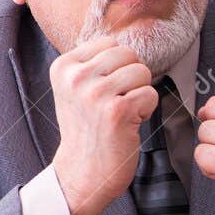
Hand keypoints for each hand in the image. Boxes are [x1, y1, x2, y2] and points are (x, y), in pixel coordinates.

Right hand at [48, 36, 157, 214]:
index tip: (102, 94)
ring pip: (142, 72)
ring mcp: (96, 93)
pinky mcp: (117, 111)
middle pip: (129, 54)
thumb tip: (124, 40)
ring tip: (120, 114)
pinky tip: (127, 126)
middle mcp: (76, 77)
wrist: (82, 174)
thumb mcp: (76, 89)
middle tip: (115, 105)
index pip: (111, 43)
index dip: (117, 68)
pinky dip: (146, 111)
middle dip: (132, 79)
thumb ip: (94, 62)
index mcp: (63, 66)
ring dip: (139, 94)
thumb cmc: (86, 130)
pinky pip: (150, 94)